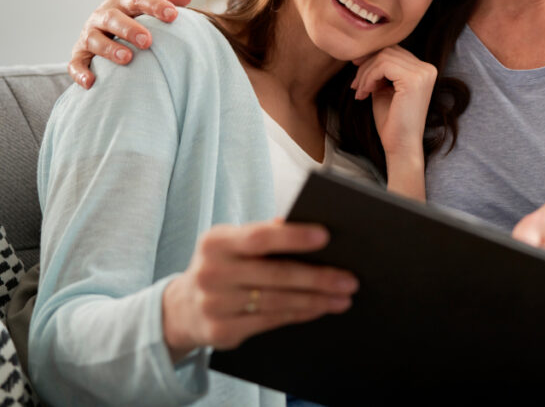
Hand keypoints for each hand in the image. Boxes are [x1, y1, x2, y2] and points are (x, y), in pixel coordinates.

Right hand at [69, 0, 191, 88]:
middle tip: (148, 41)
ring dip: (109, 49)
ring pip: (94, 39)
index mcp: (122, 2)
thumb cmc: (134, 19)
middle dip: (129, 29)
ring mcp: (89, 35)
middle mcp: (102, 16)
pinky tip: (91, 82)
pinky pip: (76, 63)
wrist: (104, 31)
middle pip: (113, 18)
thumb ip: (167, 1)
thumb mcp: (147, 8)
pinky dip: (80, 72)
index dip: (155, 5)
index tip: (173, 15)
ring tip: (127, 58)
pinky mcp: (79, 54)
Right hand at [161, 219, 357, 361]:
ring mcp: (214, 304)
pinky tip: (320, 308)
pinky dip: (300, 313)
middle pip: (275, 274)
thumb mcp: (234, 243)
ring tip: (343, 296)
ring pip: (278, 301)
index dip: (293, 237)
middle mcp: (211, 272)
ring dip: (316, 300)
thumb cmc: (225, 264)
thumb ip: (266, 233)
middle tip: (350, 279)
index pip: (259, 237)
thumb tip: (310, 225)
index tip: (326, 236)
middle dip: (318, 277)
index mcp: (216, 241)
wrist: (183, 307)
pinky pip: (271, 321)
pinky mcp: (221, 331)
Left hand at [351, 47, 436, 198]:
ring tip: (360, 92)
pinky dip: (368, 78)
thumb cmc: (392, 121)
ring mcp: (422, 73)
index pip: (394, 51)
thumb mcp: (384, 89)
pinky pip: (383, 66)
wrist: (401, 146)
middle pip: (389, 50)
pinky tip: (365, 93)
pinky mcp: (413, 79)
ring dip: (365, 74)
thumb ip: (380, 71)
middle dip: (367, 65)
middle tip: (356, 86)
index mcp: (424, 70)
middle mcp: (427, 69)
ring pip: (383, 56)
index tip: (358, 77)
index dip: (372, 60)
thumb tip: (363, 54)